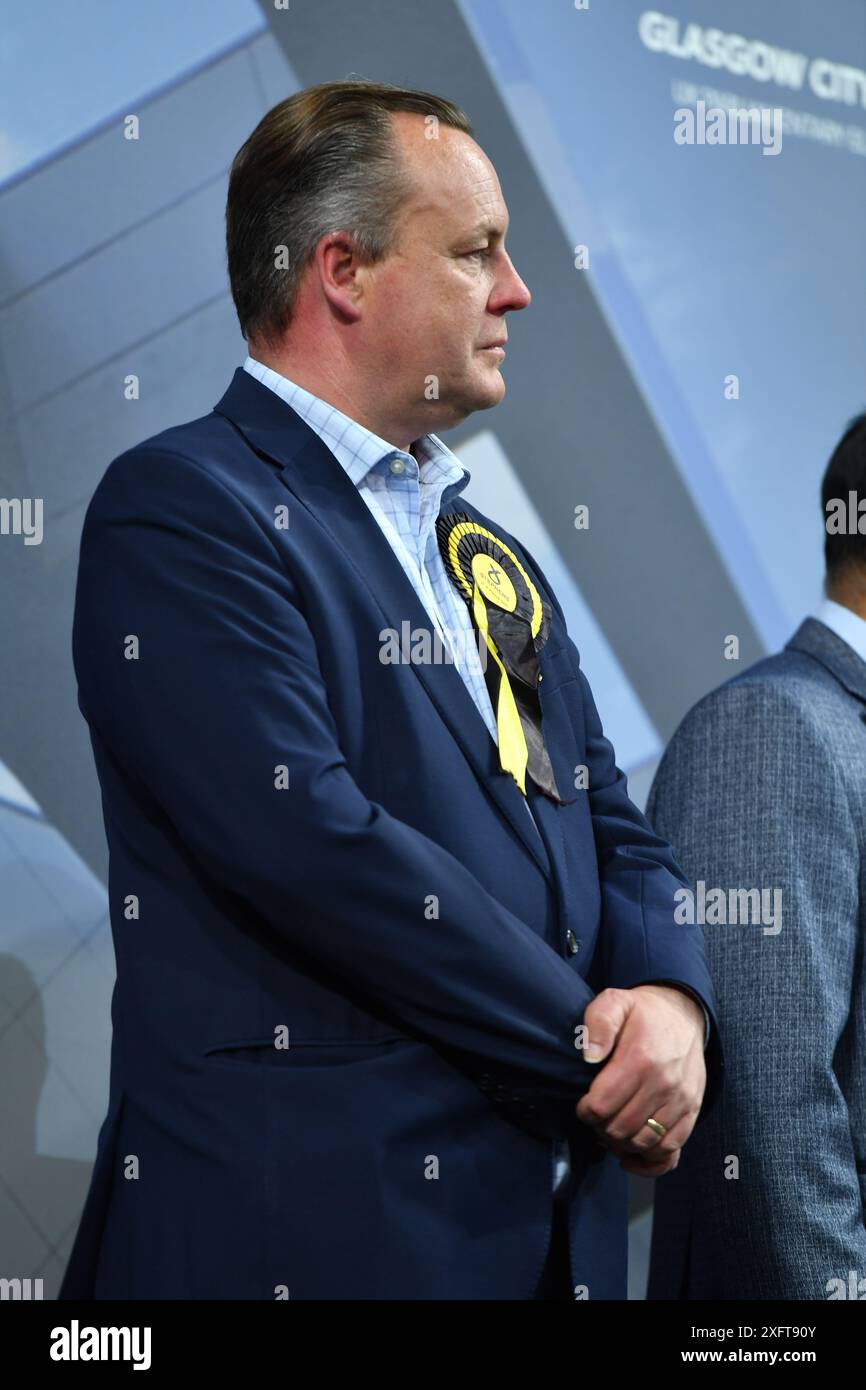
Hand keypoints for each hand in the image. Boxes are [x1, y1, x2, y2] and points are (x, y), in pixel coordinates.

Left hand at [574, 984, 705, 1175]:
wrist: (683, 1015)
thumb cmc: (642, 1013)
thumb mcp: (615, 1002)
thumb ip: (598, 1023)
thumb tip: (589, 1056)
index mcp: (641, 1059)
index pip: (603, 1105)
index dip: (586, 1111)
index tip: (584, 1104)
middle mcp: (664, 1084)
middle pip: (621, 1129)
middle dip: (600, 1129)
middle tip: (597, 1118)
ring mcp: (681, 1101)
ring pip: (644, 1143)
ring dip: (621, 1144)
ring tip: (611, 1130)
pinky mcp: (692, 1112)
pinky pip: (672, 1151)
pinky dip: (649, 1162)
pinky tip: (631, 1156)